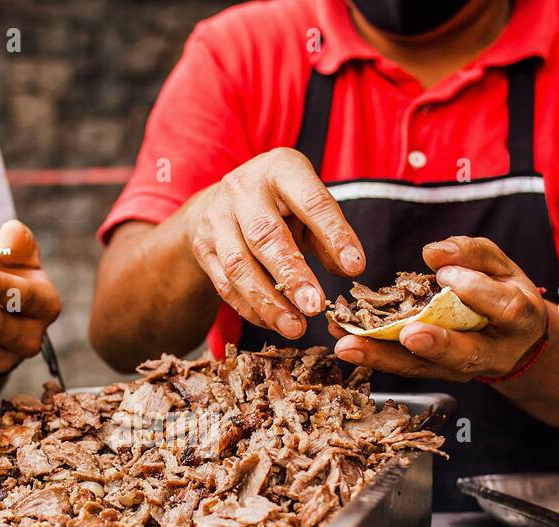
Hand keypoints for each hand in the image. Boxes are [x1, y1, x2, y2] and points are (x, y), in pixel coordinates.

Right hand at [186, 147, 364, 339]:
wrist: (221, 203)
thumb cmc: (278, 205)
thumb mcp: (306, 206)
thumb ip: (328, 234)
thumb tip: (350, 268)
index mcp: (280, 168)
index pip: (311, 202)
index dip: (334, 236)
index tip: (355, 268)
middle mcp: (242, 189)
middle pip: (265, 236)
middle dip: (292, 275)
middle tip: (316, 307)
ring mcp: (216, 219)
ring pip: (239, 266)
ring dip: (268, 302)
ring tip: (295, 327)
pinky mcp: (203, 248)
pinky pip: (225, 285)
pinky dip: (251, 309)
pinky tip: (274, 324)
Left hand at [330, 236, 547, 381]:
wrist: (513, 342)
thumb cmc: (504, 292)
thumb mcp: (500, 266)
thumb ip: (472, 253)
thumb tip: (433, 251)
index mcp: (519, 319)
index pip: (503, 307)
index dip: (476, 291)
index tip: (446, 276)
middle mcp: (493, 353)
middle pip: (464, 353)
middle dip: (435, 344)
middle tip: (406, 335)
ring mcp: (460, 370)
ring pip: (423, 368)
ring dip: (383, 357)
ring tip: (348, 345)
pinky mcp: (434, 373)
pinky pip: (403, 368)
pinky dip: (373, 356)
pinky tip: (344, 342)